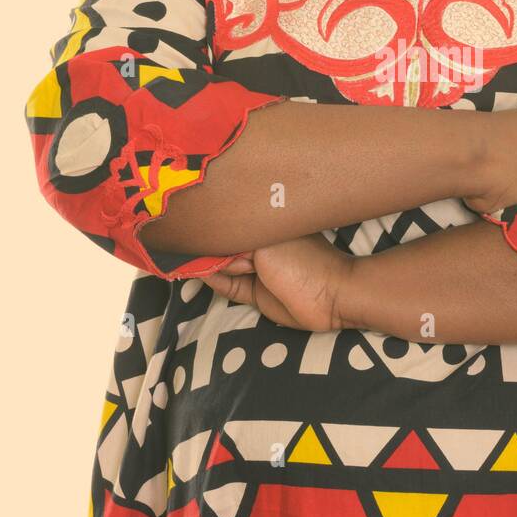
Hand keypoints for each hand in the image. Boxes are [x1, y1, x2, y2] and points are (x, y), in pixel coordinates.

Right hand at [198, 234, 355, 331]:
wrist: (330, 296)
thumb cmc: (303, 261)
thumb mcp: (265, 245)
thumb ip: (235, 244)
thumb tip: (206, 248)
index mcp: (268, 228)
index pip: (233, 223)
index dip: (214, 223)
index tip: (189, 219)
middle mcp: (261, 247)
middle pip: (225, 244)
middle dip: (208, 243)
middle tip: (185, 239)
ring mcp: (257, 271)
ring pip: (222, 265)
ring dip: (206, 262)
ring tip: (187, 254)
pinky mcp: (255, 293)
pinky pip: (227, 286)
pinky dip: (212, 279)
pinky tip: (193, 270)